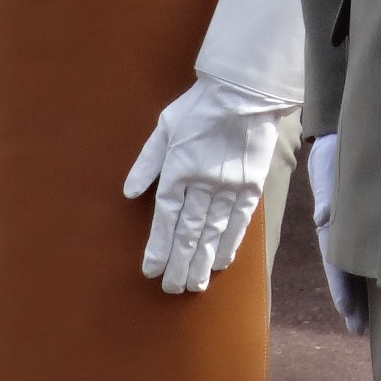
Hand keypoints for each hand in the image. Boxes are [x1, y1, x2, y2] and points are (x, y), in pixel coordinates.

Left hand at [124, 74, 285, 293]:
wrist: (245, 92)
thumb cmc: (200, 106)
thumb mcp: (164, 127)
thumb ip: (147, 162)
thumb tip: (129, 193)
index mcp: (178, 168)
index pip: (166, 217)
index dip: (158, 246)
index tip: (151, 270)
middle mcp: (203, 183)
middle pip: (189, 231)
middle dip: (179, 263)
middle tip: (172, 288)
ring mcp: (230, 186)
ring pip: (213, 232)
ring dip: (202, 261)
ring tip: (194, 285)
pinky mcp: (251, 185)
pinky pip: (240, 221)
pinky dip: (229, 243)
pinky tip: (221, 262)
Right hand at [307, 133, 367, 333]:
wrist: (338, 140)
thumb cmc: (332, 157)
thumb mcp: (328, 172)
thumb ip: (327, 194)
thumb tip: (323, 218)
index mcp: (330, 225)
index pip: (335, 263)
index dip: (341, 287)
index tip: (347, 311)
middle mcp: (339, 233)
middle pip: (345, 273)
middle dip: (351, 301)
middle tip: (359, 330)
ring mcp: (350, 231)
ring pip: (355, 268)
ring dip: (360, 294)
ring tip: (367, 323)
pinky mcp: (363, 224)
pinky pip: (365, 253)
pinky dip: (370, 273)